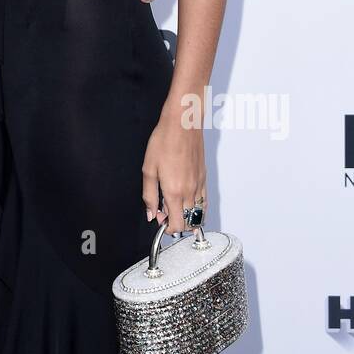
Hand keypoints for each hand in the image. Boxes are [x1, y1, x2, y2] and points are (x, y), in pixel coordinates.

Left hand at [141, 118, 205, 233]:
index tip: (160, 220)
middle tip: (164, 213)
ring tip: (175, 209)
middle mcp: (189, 192)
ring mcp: (199, 186)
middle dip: (176, 223)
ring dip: (187, 217)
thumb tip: (151, 214)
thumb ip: (149, 195)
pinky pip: (204, 202)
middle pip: (188, 222)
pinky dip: (197, 208)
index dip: (168, 228)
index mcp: (174, 192)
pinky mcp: (204, 178)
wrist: (183, 125)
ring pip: (198, 214)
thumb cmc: (164, 142)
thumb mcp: (148, 169)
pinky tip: (188, 204)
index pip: (177, 224)